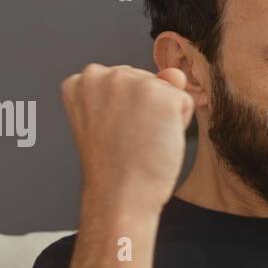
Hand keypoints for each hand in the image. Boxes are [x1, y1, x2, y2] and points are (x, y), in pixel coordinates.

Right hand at [60, 63, 195, 215]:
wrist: (120, 195)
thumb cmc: (116, 167)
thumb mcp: (118, 120)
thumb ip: (144, 88)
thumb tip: (174, 73)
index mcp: (82, 81)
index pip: (123, 82)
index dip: (125, 111)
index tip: (113, 133)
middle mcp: (102, 74)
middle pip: (145, 82)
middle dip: (146, 110)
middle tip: (128, 140)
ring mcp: (132, 81)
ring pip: (166, 91)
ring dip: (163, 118)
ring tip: (141, 141)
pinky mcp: (162, 94)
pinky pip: (185, 103)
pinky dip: (179, 126)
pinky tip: (157, 141)